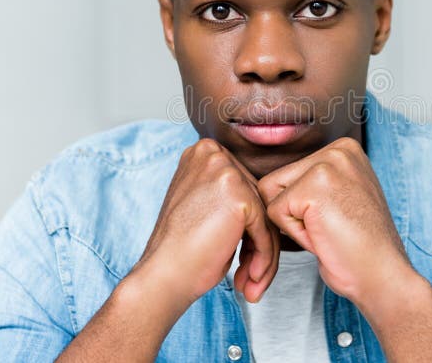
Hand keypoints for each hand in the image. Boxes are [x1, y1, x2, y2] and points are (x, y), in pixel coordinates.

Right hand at [128, 138, 279, 315]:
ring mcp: (225, 171)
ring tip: (251, 279)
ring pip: (264, 216)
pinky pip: (266, 231)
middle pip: (256, 200)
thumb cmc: (180, 249)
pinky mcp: (238, 195)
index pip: (244, 187)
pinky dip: (264, 258)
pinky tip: (251, 278)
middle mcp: (213, 154)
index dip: (248, 225)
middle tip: (250, 273)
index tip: (246, 256)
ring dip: (263, 253)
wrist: (162, 274)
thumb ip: (232, 195)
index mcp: (203, 152)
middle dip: (257, 240)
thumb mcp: (205, 206)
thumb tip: (269, 206)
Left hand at [256, 136, 415, 306]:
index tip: (335, 218)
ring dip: (293, 223)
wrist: (383, 274)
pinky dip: (296, 234)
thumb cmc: (361, 245)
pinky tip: (325, 236)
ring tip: (327, 230)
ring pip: (271, 196)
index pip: (289, 173)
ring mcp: (326, 165)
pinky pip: (275, 213)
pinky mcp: (313, 188)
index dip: (302, 207)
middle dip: (294, 213)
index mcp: (345, 148)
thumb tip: (276, 183)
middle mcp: (337, 149)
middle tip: (330, 227)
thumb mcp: (343, 195)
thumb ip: (316, 180)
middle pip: (275, 182)